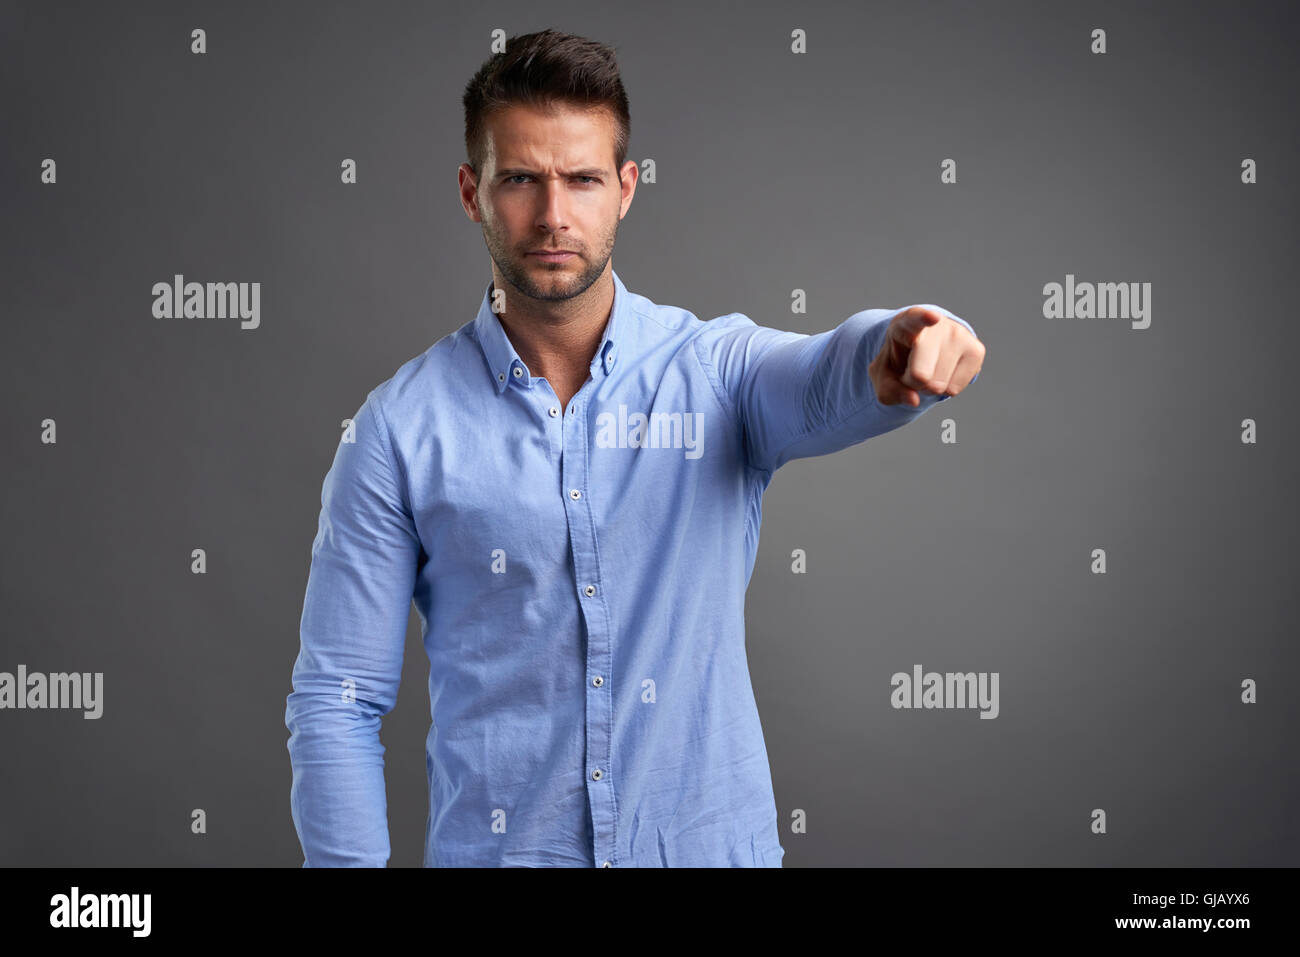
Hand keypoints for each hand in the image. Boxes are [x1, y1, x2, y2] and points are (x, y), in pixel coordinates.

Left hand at [869, 306, 984, 406]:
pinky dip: (944, 390)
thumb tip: (914, 400)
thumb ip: (890, 390)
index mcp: (907, 322)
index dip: (924, 319)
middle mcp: (937, 325)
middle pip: (921, 375)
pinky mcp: (976, 350)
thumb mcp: (882, 376)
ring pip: (939, 386)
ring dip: (928, 387)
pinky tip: (942, 372)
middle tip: (910, 371)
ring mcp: (960, 335)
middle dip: (911, 383)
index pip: (917, 319)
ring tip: (928, 369)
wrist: (920, 352)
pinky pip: (954, 389)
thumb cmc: (899, 361)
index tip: (933, 318)